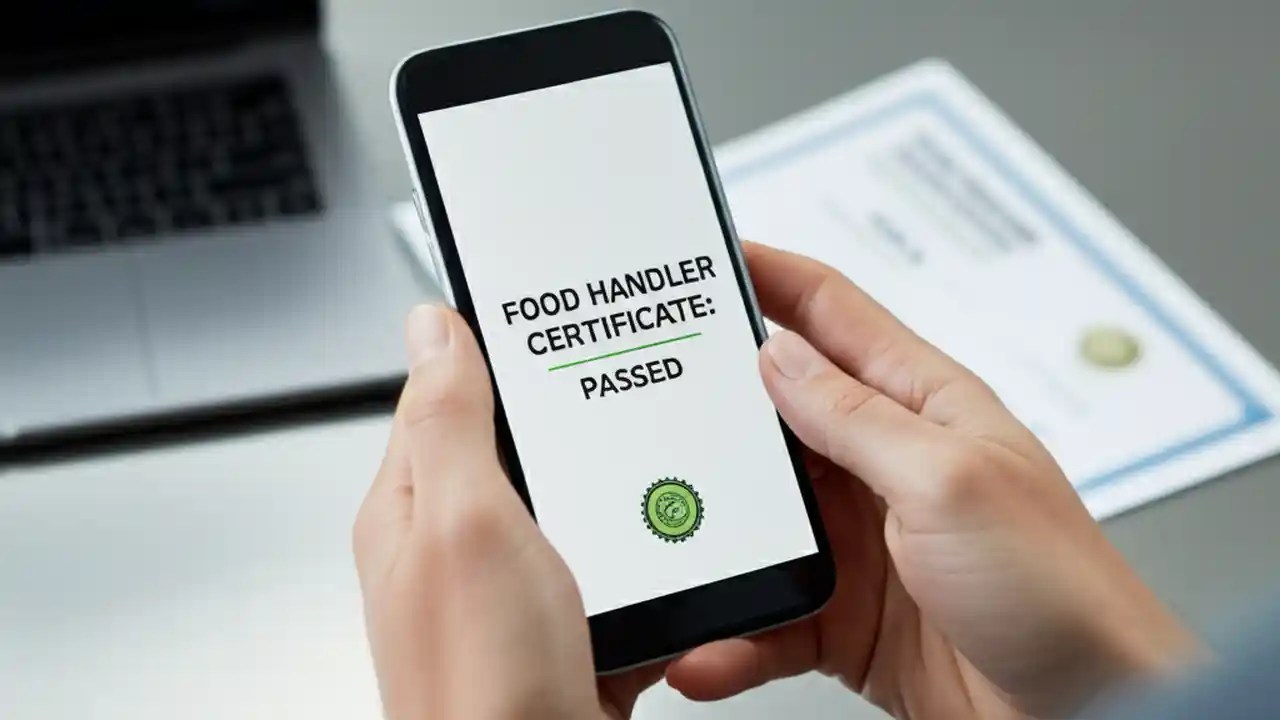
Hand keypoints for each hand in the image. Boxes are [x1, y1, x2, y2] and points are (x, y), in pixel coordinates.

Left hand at [353, 305, 660, 719]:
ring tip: (654, 459)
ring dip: (612, 489)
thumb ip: (451, 422)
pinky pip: (607, 569)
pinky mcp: (562, 629)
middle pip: (518, 449)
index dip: (495, 350)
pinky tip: (665, 550)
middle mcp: (456, 547)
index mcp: (414, 509)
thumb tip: (431, 327)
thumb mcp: (465, 525)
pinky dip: (640, 557)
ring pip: (571, 507)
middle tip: (624, 385)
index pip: (444, 394)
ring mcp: (511, 592)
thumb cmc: (481, 688)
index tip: (550, 315)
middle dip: (571, 421)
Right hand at [665, 243, 1200, 717]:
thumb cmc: (1061, 593)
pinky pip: (767, 609)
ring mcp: (860, 539)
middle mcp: (884, 462)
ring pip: (756, 516)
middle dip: (709, 408)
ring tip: (665, 545)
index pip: (828, 312)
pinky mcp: (842, 612)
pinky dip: (732, 631)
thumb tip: (778, 357)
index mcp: (922, 405)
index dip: (765, 275)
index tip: (700, 259)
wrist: (1091, 718)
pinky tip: (710, 647)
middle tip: (638, 400)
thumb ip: (855, 417)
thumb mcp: (947, 482)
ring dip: (711, 535)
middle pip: (775, 412)